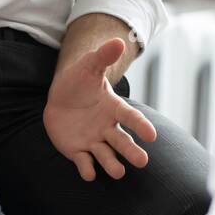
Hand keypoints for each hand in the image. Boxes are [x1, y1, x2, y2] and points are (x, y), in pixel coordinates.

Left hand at [43, 37, 156, 181]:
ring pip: (106, 155)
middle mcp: (107, 128)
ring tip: (118, 172)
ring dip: (112, 164)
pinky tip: (89, 174)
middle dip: (132, 152)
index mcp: (114, 108)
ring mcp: (93, 140)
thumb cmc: (79, 80)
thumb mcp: (89, 66)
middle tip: (143, 161)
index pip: (131, 117)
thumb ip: (103, 57)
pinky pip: (84, 162)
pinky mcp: (77, 151)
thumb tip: (119, 40)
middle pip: (122, 141)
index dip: (141, 126)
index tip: (153, 135)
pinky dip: (87, 169)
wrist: (61, 96)